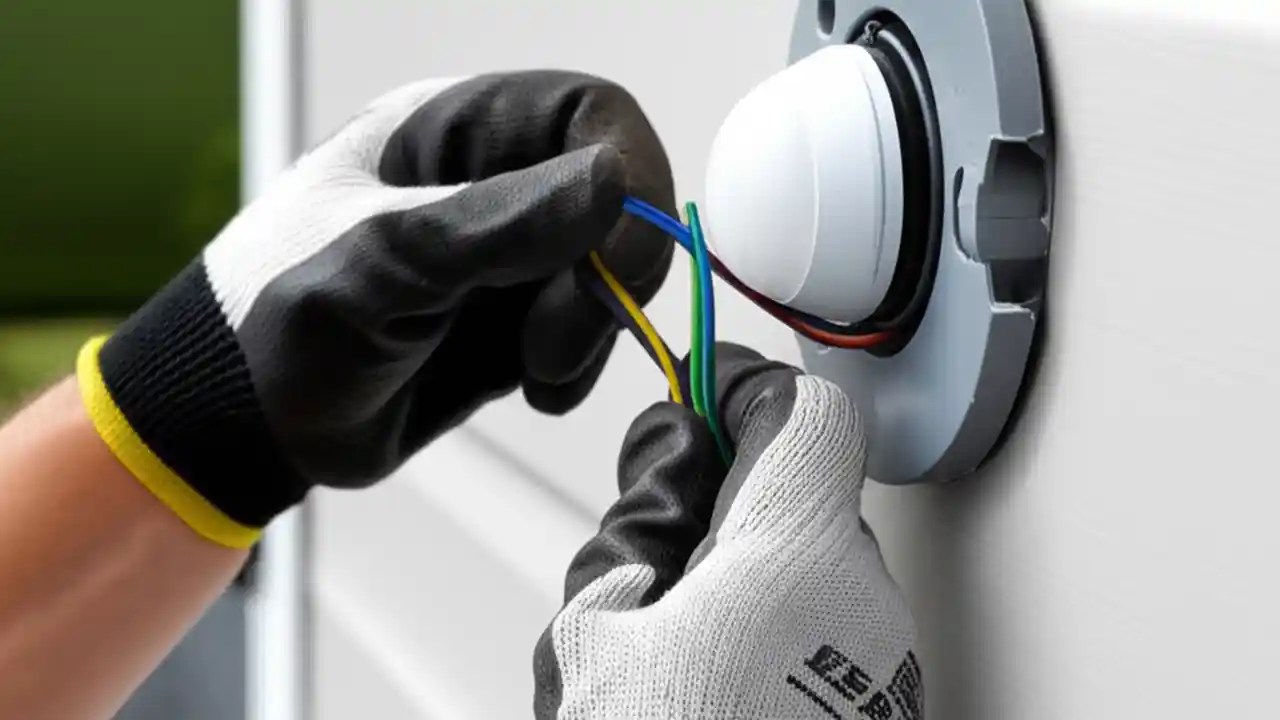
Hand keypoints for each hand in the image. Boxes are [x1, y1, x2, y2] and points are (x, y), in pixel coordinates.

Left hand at [77, 72, 674, 546]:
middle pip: (620, 200)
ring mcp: (514, 254)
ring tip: (534, 371)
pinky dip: (581, 364)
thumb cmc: (275, 313)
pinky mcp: (520, 319)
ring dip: (596, 330)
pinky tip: (535, 389)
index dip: (631, 178)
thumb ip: (494, 224)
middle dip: (608, 276)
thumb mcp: (380, 263)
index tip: (616, 261)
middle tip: (552, 343)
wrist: (243, 415)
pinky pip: (591, 330)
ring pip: (614, 272)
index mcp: (457, 129)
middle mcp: (497, 182)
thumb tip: (611, 184)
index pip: (590, 115)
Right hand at [533, 344, 921, 719]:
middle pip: (791, 490)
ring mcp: (883, 657)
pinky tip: (718, 680)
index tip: (693, 399)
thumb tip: (672, 449)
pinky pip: (824, 622)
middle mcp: (861, 600)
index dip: (737, 388)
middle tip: (650, 560)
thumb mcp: (595, 630)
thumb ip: (640, 515)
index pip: (801, 408)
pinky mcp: (883, 701)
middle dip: (717, 502)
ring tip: (674, 646)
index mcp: (792, 559)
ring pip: (804, 560)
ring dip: (738, 570)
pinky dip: (767, 624)